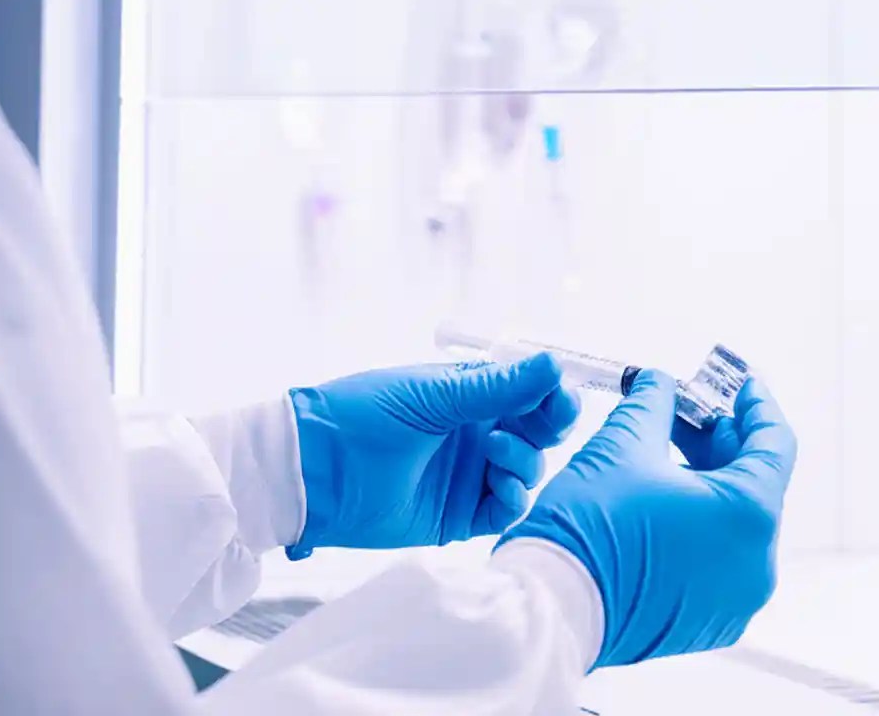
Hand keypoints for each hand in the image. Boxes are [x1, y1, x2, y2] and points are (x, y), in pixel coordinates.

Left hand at [286, 354, 579, 558]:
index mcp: (472, 396)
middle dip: (551, 427)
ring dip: (525, 460)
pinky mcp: (462, 515)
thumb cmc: (365, 415)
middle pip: (540, 433)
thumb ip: (499, 386)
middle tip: (549, 424)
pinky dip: (515, 499)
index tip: (562, 396)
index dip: (553, 395)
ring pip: (529, 470)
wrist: (316, 472)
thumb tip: (553, 363)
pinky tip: (501, 488)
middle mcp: (478, 434)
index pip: (531, 394)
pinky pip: (508, 509)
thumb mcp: (436, 394)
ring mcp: (472, 475)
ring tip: (494, 452)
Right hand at [497, 370, 796, 667]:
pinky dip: (697, 526)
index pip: (775, 444)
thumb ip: (654, 402)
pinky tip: (660, 500)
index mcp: (749, 517)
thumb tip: (659, 384)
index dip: (757, 405)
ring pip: (733, 524)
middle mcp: (756, 565)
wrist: (551, 607)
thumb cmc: (587, 529)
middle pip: (753, 483)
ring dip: (706, 482)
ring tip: (663, 451)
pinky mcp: (707, 623)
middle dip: (719, 441)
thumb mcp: (623, 444)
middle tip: (684, 409)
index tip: (743, 384)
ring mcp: (734, 600)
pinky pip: (716, 561)